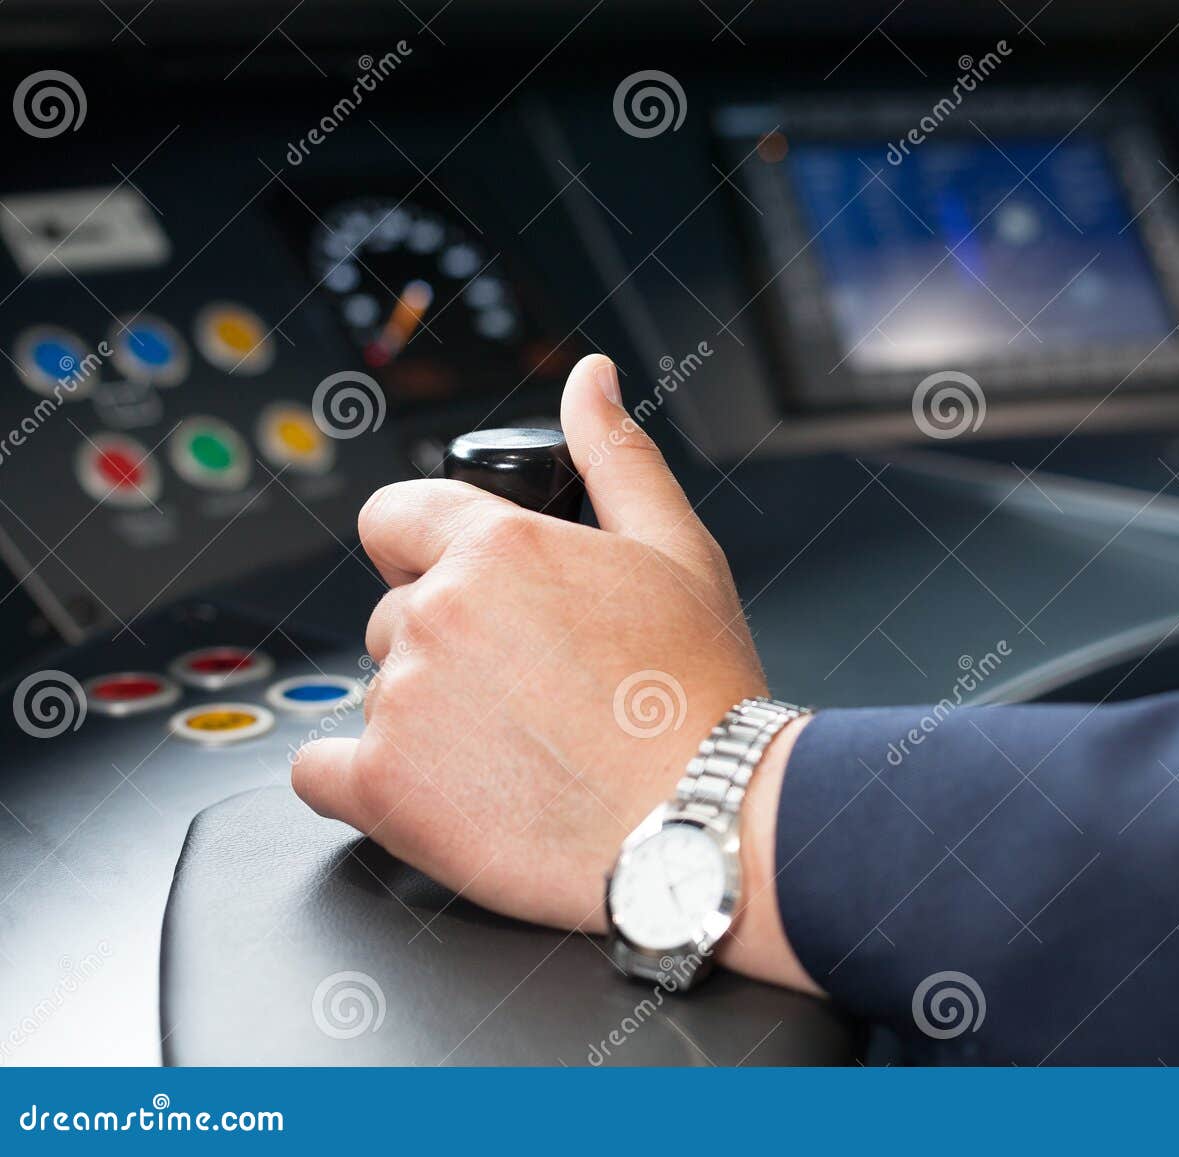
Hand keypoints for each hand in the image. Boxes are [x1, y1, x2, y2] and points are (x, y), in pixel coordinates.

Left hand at [292, 354, 815, 991]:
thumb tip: (590, 382)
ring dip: (426, 717)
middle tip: (528, 691)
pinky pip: (318, 772)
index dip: (427, 552)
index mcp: (494, 545)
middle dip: (445, 646)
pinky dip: (362, 783)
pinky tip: (440, 791)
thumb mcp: (676, 550)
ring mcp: (401, 702)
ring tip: (517, 751)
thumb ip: (615, 454)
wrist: (705, 820)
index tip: (466, 591)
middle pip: (392, 615)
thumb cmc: (700, 694)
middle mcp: (434, 614)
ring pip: (375, 693)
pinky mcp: (383, 790)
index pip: (393, 517)